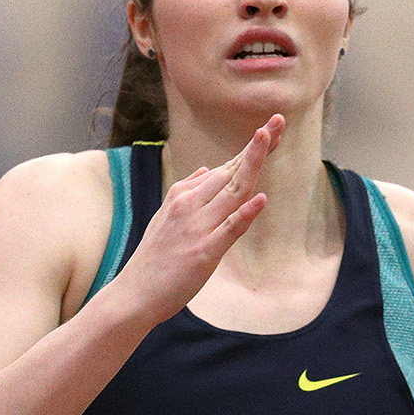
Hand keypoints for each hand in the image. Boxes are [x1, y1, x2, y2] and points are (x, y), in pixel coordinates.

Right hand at [107, 115, 281, 324]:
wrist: (134, 293)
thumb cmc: (154, 259)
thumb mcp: (165, 217)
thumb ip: (186, 193)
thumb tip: (204, 169)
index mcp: (183, 196)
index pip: (224, 168)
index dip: (250, 149)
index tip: (271, 128)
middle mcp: (190, 205)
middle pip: (231, 172)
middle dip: (257, 147)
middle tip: (279, 120)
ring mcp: (197, 228)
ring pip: (232, 192)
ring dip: (252, 165)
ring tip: (269, 139)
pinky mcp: (203, 252)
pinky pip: (228, 230)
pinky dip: (244, 214)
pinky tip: (259, 199)